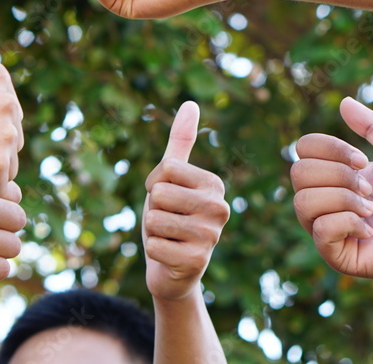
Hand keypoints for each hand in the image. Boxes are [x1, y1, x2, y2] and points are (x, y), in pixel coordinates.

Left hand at [143, 102, 229, 301]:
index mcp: (214, 184)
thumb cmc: (170, 216)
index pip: (166, 169)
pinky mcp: (197, 262)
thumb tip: (190, 103)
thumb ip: (180, 141)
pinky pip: (153, 245)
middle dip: (154, 209)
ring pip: (154, 219)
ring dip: (153, 231)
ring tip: (169, 238)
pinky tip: (169, 257)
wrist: (172, 269)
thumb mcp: (171, 178)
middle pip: (159, 193)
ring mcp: (211, 236)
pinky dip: (154, 252)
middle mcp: (220, 208)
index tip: (167, 199)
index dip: (155, 184)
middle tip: (168, 222)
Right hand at [290, 97, 372, 282]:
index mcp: (334, 174)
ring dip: (343, 198)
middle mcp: (324, 200)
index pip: (303, 149)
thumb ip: (372, 126)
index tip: (363, 159)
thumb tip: (344, 102)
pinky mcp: (337, 255)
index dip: (330, 147)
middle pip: (298, 172)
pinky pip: (320, 230)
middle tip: (371, 188)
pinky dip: (347, 222)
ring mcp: (327, 228)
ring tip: (372, 208)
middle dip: (338, 174)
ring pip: (303, 201)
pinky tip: (371, 230)